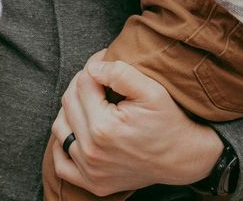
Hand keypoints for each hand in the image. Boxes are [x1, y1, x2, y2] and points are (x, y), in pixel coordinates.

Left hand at [49, 52, 222, 191]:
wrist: (182, 158)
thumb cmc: (168, 121)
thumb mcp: (152, 91)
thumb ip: (120, 73)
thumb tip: (92, 68)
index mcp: (104, 127)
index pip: (83, 83)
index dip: (94, 66)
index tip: (104, 60)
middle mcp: (92, 151)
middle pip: (69, 102)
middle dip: (81, 84)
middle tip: (99, 79)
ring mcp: (90, 170)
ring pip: (60, 128)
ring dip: (71, 110)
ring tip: (90, 102)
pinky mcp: (92, 183)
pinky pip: (61, 163)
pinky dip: (62, 146)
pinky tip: (78, 131)